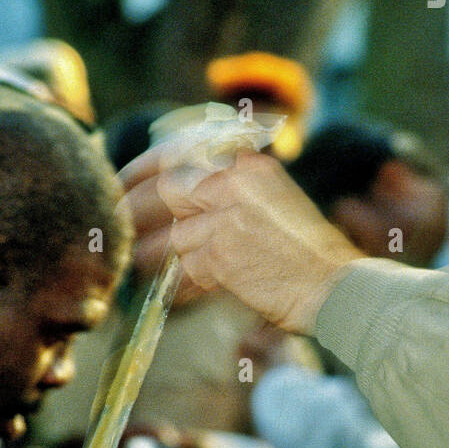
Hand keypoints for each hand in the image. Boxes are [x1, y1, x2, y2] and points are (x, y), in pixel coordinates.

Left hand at [119, 147, 361, 331]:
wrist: (335, 285)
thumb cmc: (305, 252)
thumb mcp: (270, 200)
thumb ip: (225, 193)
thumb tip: (174, 204)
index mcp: (245, 163)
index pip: (177, 153)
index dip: (139, 170)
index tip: (119, 185)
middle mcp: (235, 183)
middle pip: (162, 190)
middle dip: (130, 211)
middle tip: (113, 229)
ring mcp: (229, 219)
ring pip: (169, 237)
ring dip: (148, 257)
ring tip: (136, 268)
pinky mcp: (224, 257)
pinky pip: (182, 271)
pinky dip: (174, 286)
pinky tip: (171, 295)